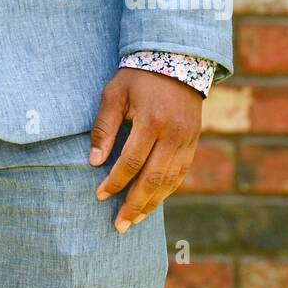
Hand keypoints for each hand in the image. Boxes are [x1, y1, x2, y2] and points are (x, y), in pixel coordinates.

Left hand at [89, 68, 201, 232]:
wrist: (177, 61)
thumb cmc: (138, 76)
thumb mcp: (114, 93)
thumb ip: (104, 127)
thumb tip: (94, 161)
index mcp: (152, 121)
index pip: (132, 161)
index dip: (115, 181)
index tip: (100, 195)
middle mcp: (174, 135)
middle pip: (154, 179)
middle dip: (135, 205)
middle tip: (119, 226)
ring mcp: (187, 141)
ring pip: (170, 182)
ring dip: (152, 204)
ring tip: (134, 221)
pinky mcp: (194, 143)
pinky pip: (181, 174)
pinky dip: (166, 192)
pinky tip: (153, 203)